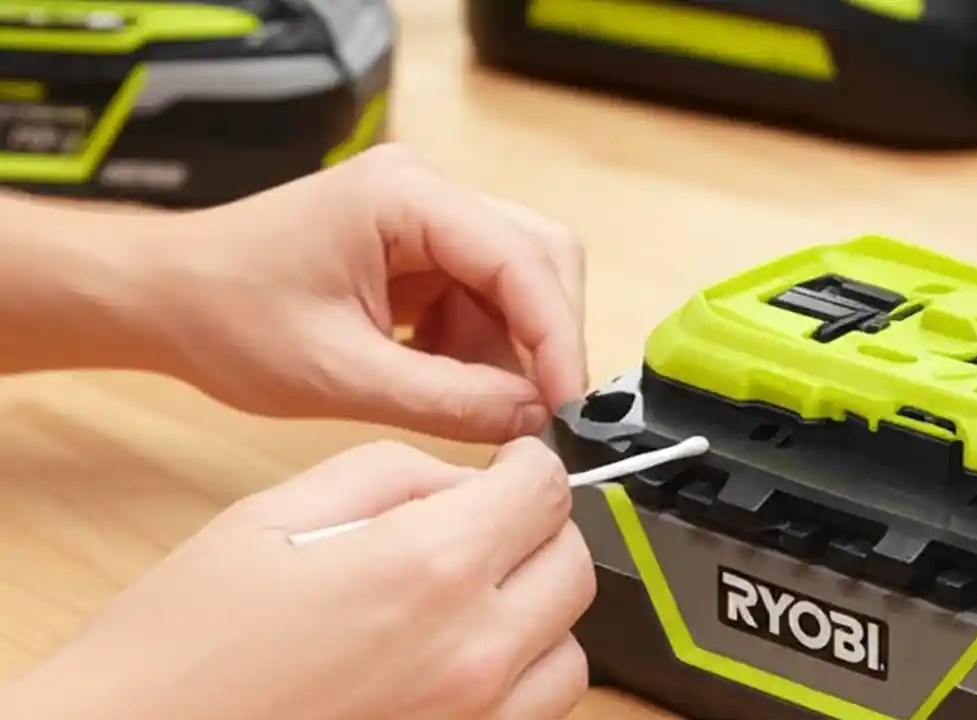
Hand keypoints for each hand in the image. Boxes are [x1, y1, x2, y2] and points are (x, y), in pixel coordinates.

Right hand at [0, 438, 595, 719]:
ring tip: (472, 599)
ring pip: (569, 649)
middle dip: (539, 531)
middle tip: (488, 525)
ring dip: (537, 610)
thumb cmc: (185, 641)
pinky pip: (535, 714)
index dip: (532, 466)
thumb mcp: (278, 512)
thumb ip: (394, 476)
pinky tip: (457, 660)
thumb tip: (465, 482)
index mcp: (429, 567)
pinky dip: (520, 677)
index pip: (547, 494)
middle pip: (572, 566)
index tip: (511, 468)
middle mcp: (472, 651)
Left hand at [138, 144, 588, 442]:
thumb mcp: (339, 375)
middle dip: (545, 339)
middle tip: (541, 413)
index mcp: (405, 197)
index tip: (570, 406)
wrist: (162, 299)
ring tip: (479, 408)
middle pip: (537, 257)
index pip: (519, 259)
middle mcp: (426, 193)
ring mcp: (424, 219)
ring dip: (512, 351)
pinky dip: (482, 351)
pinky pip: (482, 300)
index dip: (556, 336)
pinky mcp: (418, 251)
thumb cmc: (226, 319)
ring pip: (517, 283)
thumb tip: (534, 420)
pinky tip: (451, 387)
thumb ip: (447, 401)